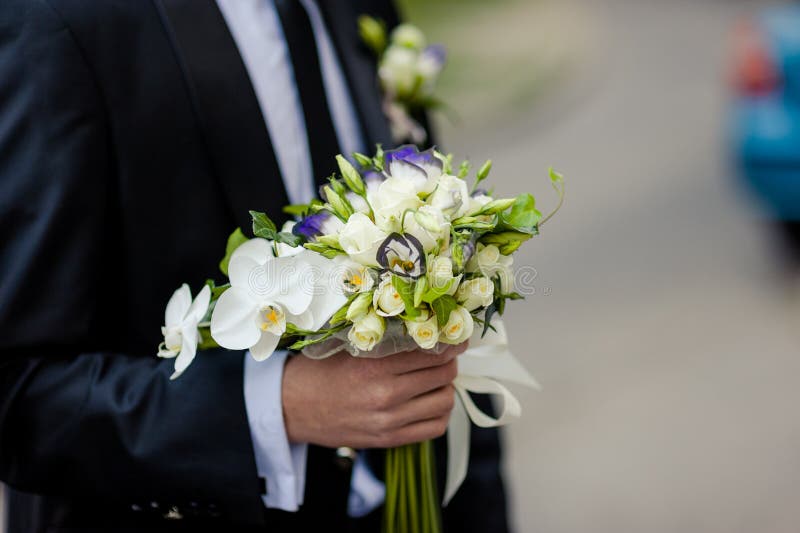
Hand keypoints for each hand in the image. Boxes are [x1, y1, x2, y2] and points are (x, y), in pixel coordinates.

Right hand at [282, 343, 465, 448]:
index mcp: (375, 365)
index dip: (451, 341)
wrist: (292, 407)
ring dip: (446, 387)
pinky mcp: (389, 439)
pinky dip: (439, 412)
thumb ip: (387, 339)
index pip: (433, 351)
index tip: (456, 336)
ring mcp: (389, 420)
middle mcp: (386, 394)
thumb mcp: (349, 345)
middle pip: (444, 373)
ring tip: (435, 378)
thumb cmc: (320, 370)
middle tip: (444, 355)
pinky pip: (435, 427)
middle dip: (449, 361)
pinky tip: (429, 401)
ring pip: (444, 400)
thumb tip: (427, 328)